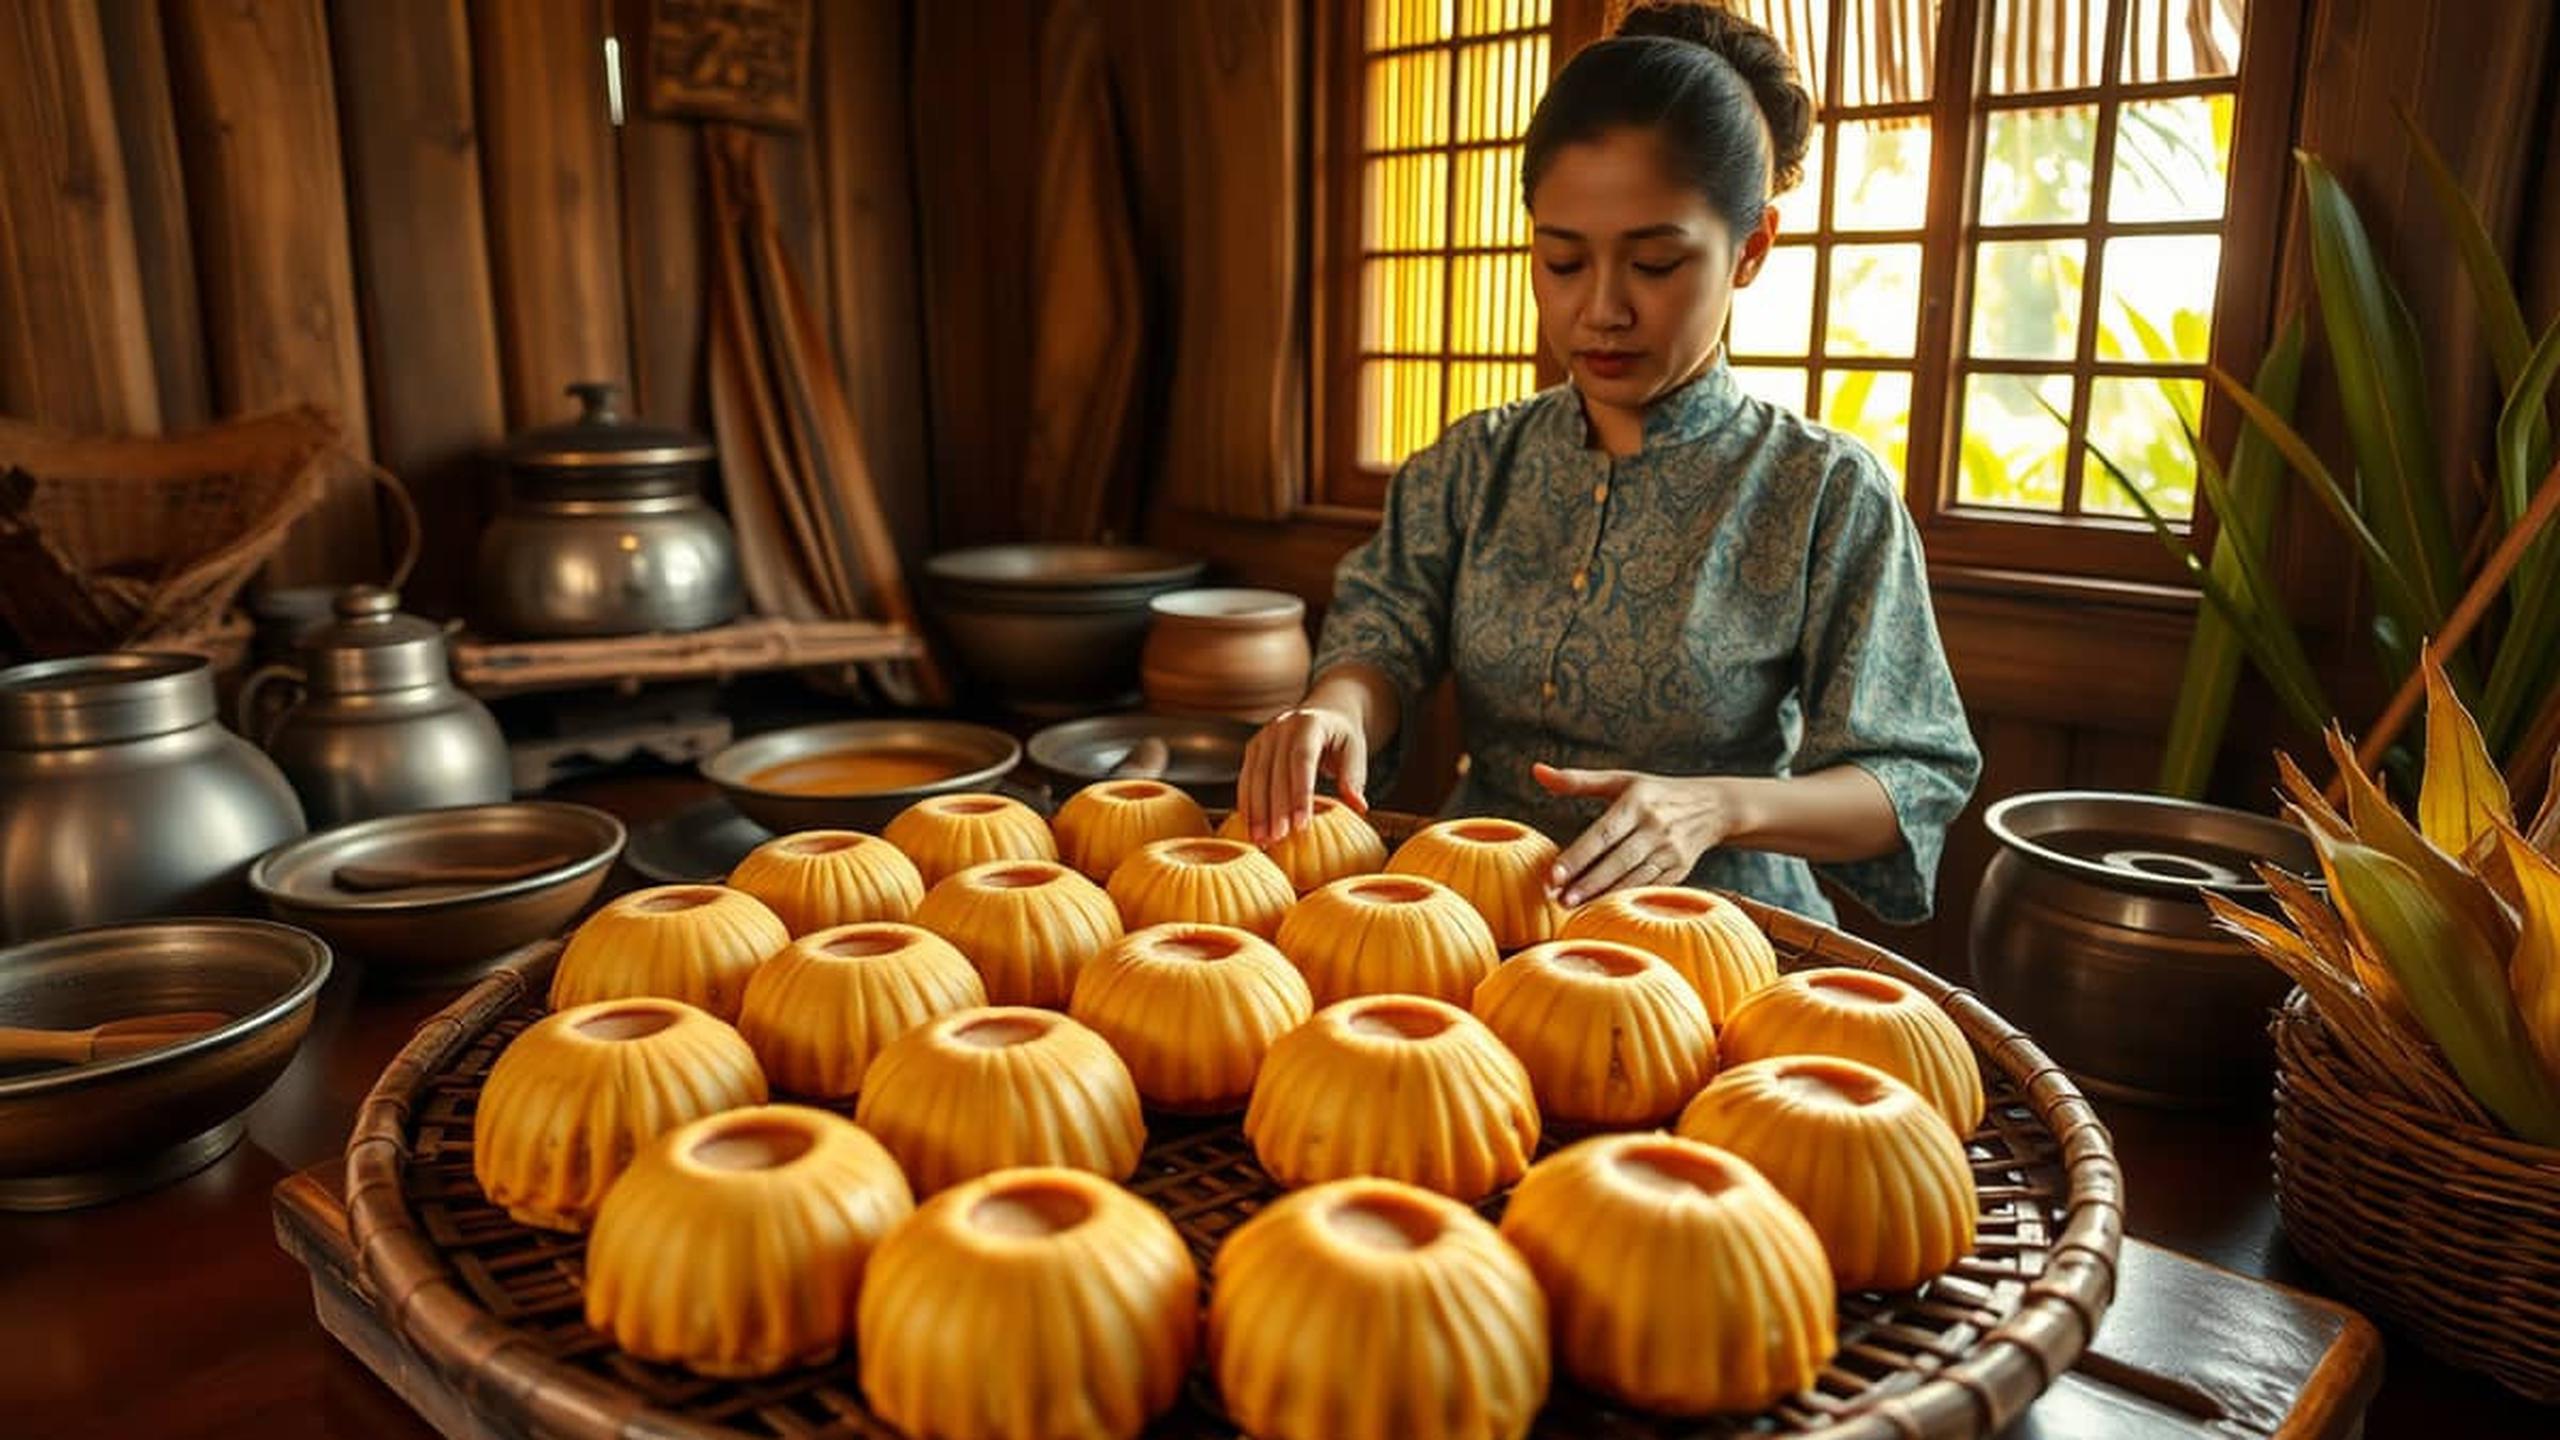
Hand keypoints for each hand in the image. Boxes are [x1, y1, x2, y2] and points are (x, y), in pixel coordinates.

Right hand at [1239, 705, 1370, 843]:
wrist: (1324, 711)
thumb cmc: (1341, 736)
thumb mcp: (1355, 751)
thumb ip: (1353, 777)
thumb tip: (1358, 806)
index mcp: (1310, 723)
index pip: (1302, 760)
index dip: (1300, 794)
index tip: (1301, 824)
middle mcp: (1282, 726)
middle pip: (1275, 771)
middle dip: (1275, 808)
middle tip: (1278, 838)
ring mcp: (1264, 736)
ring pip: (1255, 776)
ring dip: (1257, 811)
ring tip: (1262, 840)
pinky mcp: (1253, 747)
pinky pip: (1246, 778)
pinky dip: (1247, 804)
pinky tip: (1251, 826)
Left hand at [1533, 763, 1736, 905]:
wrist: (1713, 807)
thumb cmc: (1654, 793)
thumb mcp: (1621, 780)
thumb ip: (1577, 780)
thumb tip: (1536, 771)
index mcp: (1637, 802)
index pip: (1603, 834)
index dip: (1578, 856)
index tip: (1553, 875)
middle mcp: (1655, 827)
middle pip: (1616, 861)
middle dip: (1586, 883)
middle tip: (1557, 900)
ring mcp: (1670, 851)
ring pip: (1633, 878)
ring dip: (1603, 896)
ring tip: (1573, 907)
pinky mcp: (1680, 870)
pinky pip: (1649, 889)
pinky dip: (1627, 900)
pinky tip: (1604, 909)